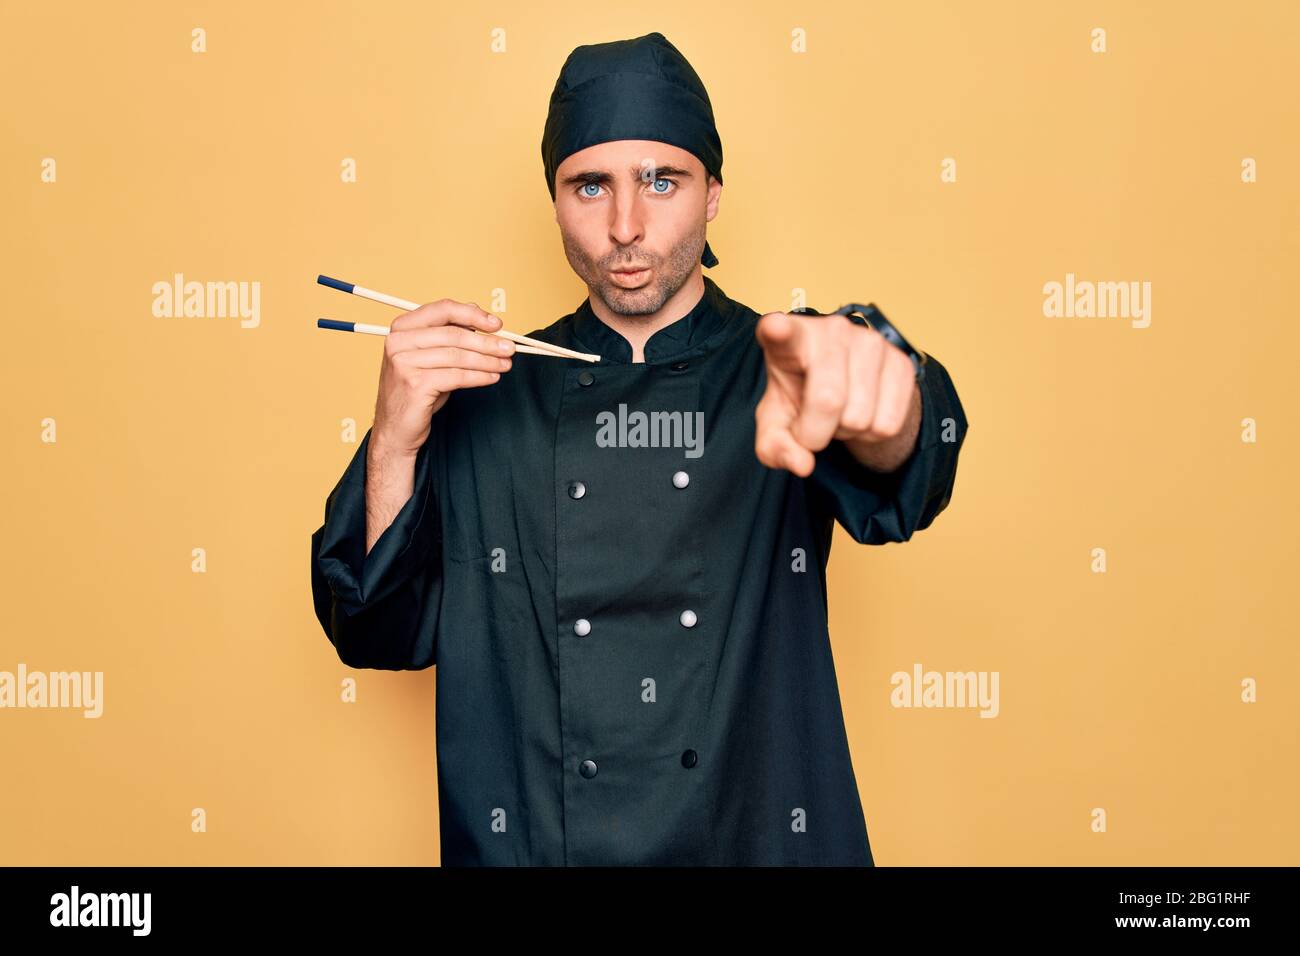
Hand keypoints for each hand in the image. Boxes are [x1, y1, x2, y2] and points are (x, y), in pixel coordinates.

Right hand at [371, 299, 515, 457]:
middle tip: (509, 348)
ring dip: (487, 360)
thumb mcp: (431, 357)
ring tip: (505, 364)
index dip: (473, 314)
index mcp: (402, 328)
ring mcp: (404, 363)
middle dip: (487, 342)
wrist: (396, 428)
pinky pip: (457, 376)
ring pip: (457, 356)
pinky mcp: (414, 385)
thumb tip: (479, 316)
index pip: (442, 309)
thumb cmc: (417, 390)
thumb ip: (449, 336)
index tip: (496, 324)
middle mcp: (398, 342)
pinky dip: (479, 376)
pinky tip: (492, 377)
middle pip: (454, 334)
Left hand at [754, 310, 920, 477]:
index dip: (778, 330)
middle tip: (811, 424)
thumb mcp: (776, 422)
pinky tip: (863, 411)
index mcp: (789, 339)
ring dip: (846, 431)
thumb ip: (775, 446)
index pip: (781, 331)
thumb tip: (802, 465)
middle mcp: (831, 330)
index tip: (774, 327)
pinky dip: (872, 434)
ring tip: (838, 412)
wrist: (844, 385)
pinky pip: (888, 424)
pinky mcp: (901, 361)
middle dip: (815, 432)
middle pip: (827, 400)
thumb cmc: (800, 396)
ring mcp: (871, 341)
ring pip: (860, 418)